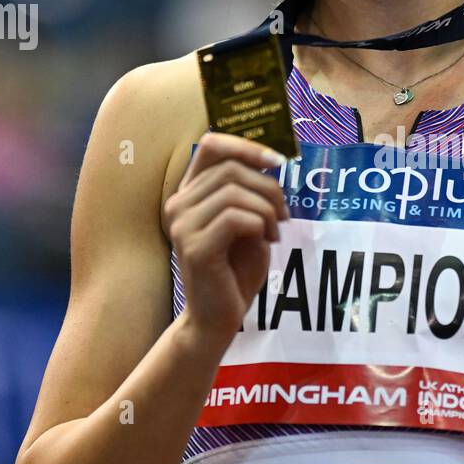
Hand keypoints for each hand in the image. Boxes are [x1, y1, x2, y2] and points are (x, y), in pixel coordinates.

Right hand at [164, 132, 289, 345]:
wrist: (218, 317)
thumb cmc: (235, 269)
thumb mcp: (248, 222)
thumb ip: (250, 192)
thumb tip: (271, 160)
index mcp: (190, 193)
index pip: (212, 145)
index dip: (246, 145)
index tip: (278, 161)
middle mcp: (178, 204)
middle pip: (230, 168)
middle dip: (268, 187)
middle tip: (285, 213)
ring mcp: (182, 226)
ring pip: (234, 193)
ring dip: (267, 209)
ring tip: (276, 230)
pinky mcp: (194, 248)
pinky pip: (236, 219)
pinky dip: (261, 225)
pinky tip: (267, 240)